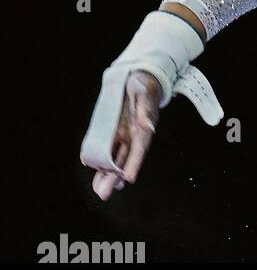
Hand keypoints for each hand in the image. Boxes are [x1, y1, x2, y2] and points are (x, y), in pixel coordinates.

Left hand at [81, 71, 160, 200]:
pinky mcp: (115, 131)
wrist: (138, 76)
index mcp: (143, 127)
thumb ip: (146, 110)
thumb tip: (148, 126)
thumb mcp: (145, 93)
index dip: (134, 163)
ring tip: (99, 189)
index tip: (128, 178)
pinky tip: (95, 170)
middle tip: (105, 193)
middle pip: (125, 158)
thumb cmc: (143, 84)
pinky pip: (108, 148)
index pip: (139, 148)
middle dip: (116, 176)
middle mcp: (134, 134)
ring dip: (108, 173)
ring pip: (116, 157)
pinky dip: (102, 160)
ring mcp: (124, 133)